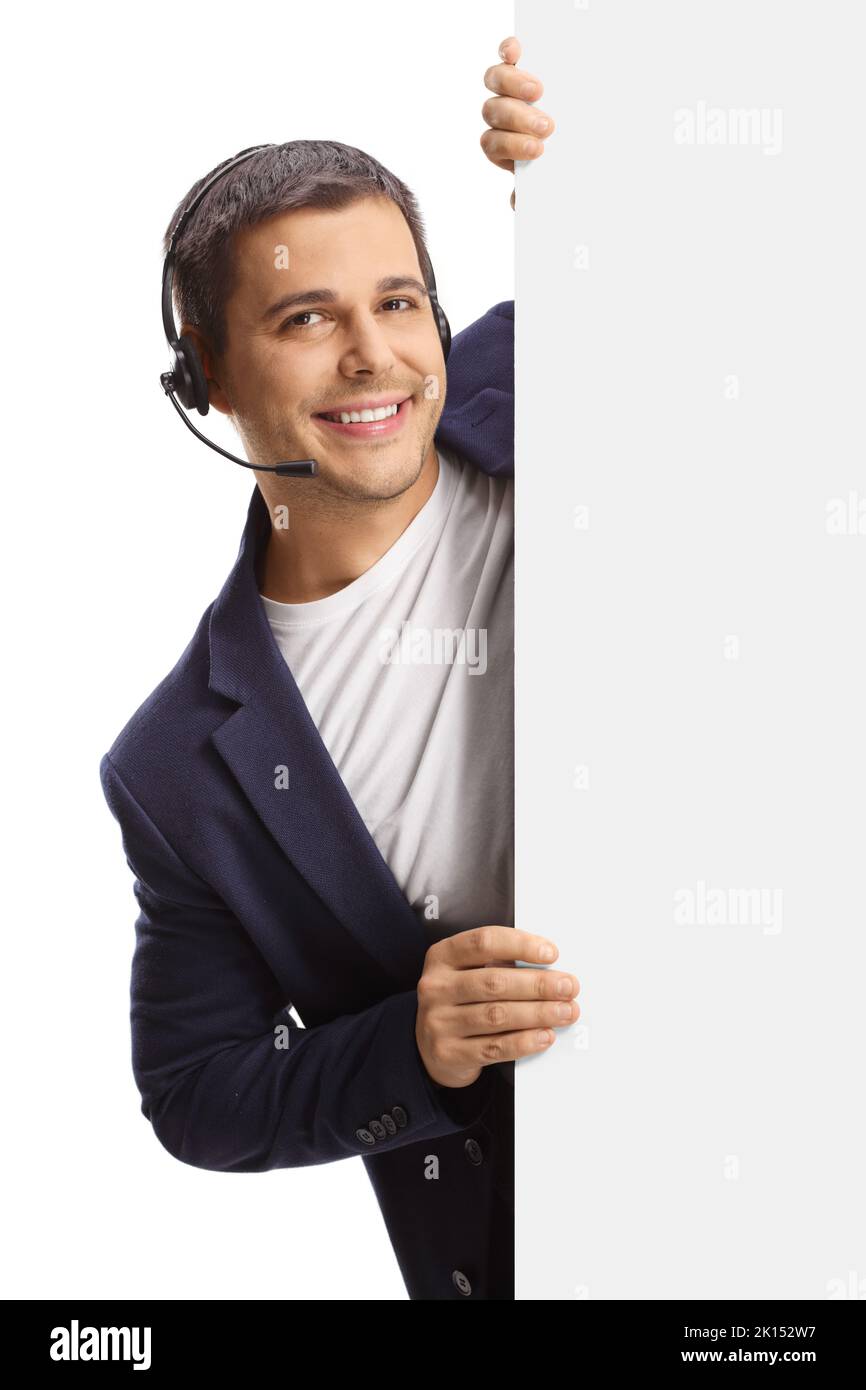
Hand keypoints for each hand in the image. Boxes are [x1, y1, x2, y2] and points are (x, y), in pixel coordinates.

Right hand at [415, 926, 579, 1088]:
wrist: (429, 1046)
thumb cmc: (462, 1000)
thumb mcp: (469, 972)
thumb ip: (501, 965)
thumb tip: (552, 969)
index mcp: (442, 956)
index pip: (484, 942)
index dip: (521, 945)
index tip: (551, 953)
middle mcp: (436, 986)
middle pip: (494, 982)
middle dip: (538, 984)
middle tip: (569, 987)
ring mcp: (438, 1021)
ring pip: (497, 1015)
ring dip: (538, 1013)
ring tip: (565, 1012)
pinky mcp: (448, 1053)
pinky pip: (494, 1047)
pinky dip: (524, 1042)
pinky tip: (545, 1036)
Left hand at [481, 35, 554, 208]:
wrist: (576, 140)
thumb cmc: (559, 160)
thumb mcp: (551, 179)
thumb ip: (535, 191)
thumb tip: (518, 203)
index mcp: (501, 146)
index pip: (493, 145)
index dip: (511, 146)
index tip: (537, 150)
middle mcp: (499, 118)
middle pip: (493, 113)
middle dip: (519, 120)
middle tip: (547, 126)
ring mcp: (505, 89)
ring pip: (495, 83)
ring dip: (514, 87)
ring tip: (539, 91)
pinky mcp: (517, 66)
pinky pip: (505, 56)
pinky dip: (508, 52)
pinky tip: (514, 52)